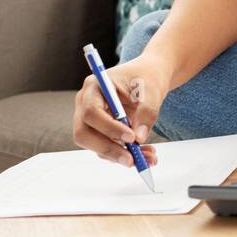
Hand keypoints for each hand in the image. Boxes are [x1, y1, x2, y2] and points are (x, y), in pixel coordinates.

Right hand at [72, 53, 171, 167]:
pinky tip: (145, 154)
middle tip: (131, 159)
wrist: (150, 77)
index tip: (131, 137)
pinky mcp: (100, 131)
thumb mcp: (152, 91)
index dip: (109, 128)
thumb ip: (147, 112)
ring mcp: (91, 119)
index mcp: (94, 87)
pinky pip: (107, 147)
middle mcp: (86, 103)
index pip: (92, 112)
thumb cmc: (148, 77)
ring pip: (95, 145)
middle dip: (108, 149)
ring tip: (148, 157)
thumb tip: (140, 138)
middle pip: (84, 133)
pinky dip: (125, 154)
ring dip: (120, 155)